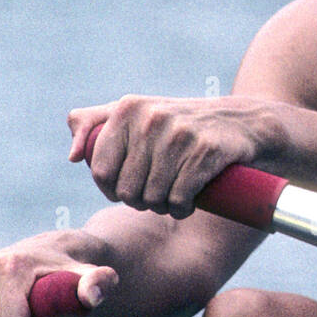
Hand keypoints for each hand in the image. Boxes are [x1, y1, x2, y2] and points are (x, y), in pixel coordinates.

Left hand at [68, 95, 280, 216]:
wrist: (243, 123)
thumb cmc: (184, 125)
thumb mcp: (139, 115)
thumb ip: (96, 125)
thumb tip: (72, 156)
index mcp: (127, 108)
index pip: (100, 170)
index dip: (112, 190)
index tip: (130, 190)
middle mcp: (150, 116)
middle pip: (126, 189)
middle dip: (140, 201)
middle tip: (156, 194)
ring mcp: (179, 133)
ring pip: (153, 197)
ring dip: (163, 207)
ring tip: (174, 196)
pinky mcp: (206, 151)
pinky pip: (180, 199)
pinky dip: (183, 209)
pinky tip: (190, 202)